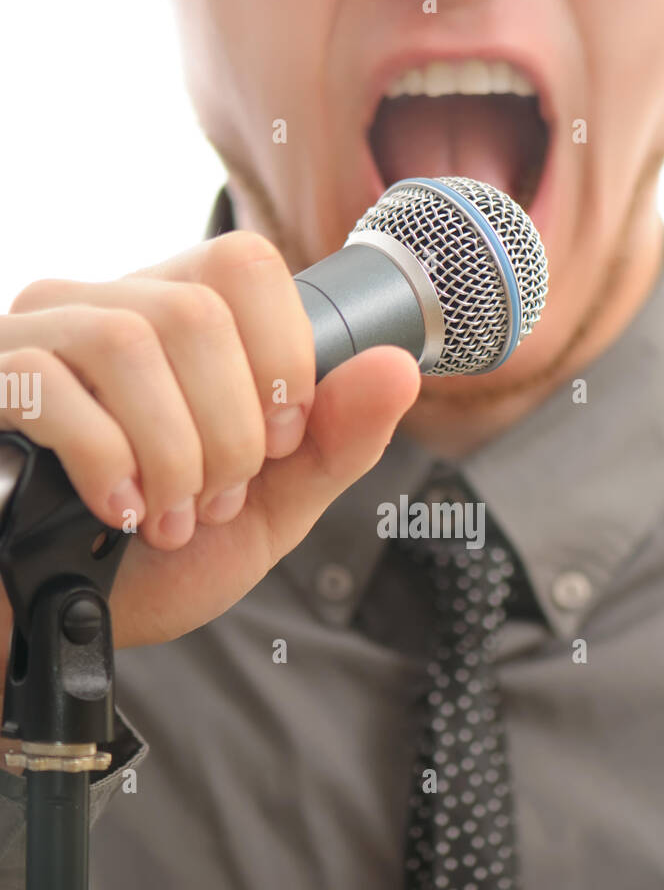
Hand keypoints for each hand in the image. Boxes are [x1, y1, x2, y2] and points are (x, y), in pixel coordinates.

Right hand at [0, 231, 419, 649]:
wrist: (65, 626)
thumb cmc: (157, 560)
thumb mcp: (268, 508)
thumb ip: (334, 442)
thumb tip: (401, 366)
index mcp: (176, 321)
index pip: (245, 262)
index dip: (283, 354)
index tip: (283, 440)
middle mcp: (102, 308)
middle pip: (196, 310)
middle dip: (231, 429)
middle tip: (218, 500)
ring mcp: (35, 339)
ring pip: (128, 341)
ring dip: (173, 453)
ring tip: (170, 519)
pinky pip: (50, 384)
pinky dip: (106, 461)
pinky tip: (117, 512)